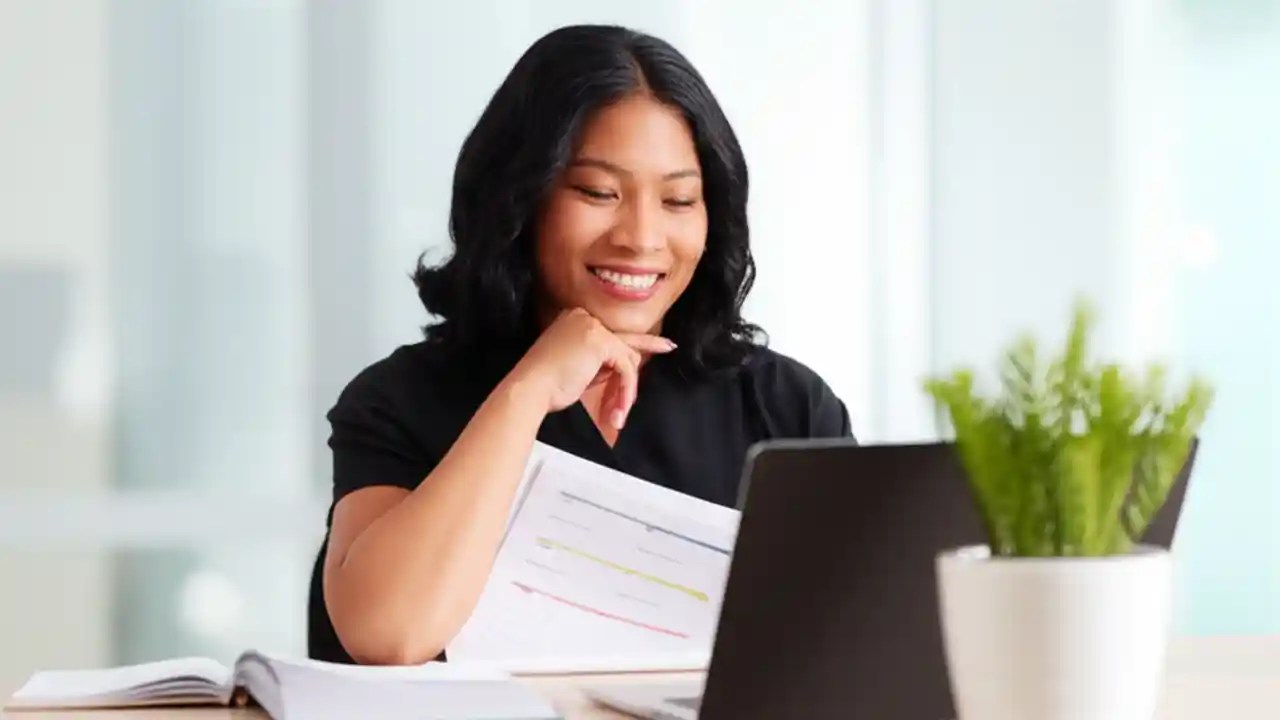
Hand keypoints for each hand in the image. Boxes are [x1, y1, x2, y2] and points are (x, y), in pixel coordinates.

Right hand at [504, 308, 675, 428]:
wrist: (530, 389)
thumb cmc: (547, 386)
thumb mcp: (578, 368)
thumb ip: (600, 362)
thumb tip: (625, 366)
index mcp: (575, 320)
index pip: (611, 334)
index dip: (633, 343)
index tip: (656, 343)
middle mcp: (584, 317)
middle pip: (624, 340)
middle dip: (645, 351)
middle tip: (669, 347)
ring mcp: (593, 327)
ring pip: (627, 358)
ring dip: (626, 390)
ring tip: (618, 413)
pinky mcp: (601, 341)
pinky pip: (626, 368)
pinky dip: (625, 390)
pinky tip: (619, 408)